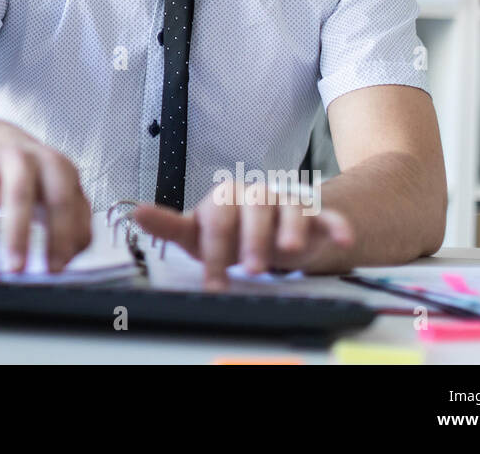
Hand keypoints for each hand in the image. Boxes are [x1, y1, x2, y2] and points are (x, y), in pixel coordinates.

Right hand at [0, 122, 91, 279]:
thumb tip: (71, 253)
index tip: (55, 267)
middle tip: (17, 269)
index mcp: (52, 163)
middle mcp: (19, 158)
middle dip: (17, 235)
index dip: (59, 235)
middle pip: (18, 195)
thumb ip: (77, 220)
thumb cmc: (31, 175)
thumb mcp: (61, 188)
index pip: (61, 200)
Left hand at [132, 178, 353, 290]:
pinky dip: (336, 224)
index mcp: (225, 197)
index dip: (214, 252)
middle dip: (252, 240)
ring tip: (287, 253)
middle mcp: (255, 195)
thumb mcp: (197, 231)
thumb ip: (169, 225)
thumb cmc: (228, 230)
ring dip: (289, 230)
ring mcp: (285, 202)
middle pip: (254, 210)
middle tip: (250, 269)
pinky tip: (342, 238)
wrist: (266, 225)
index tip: (214, 284)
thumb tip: (137, 213)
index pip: (217, 219)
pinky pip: (327, 214)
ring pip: (289, 208)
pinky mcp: (312, 214)